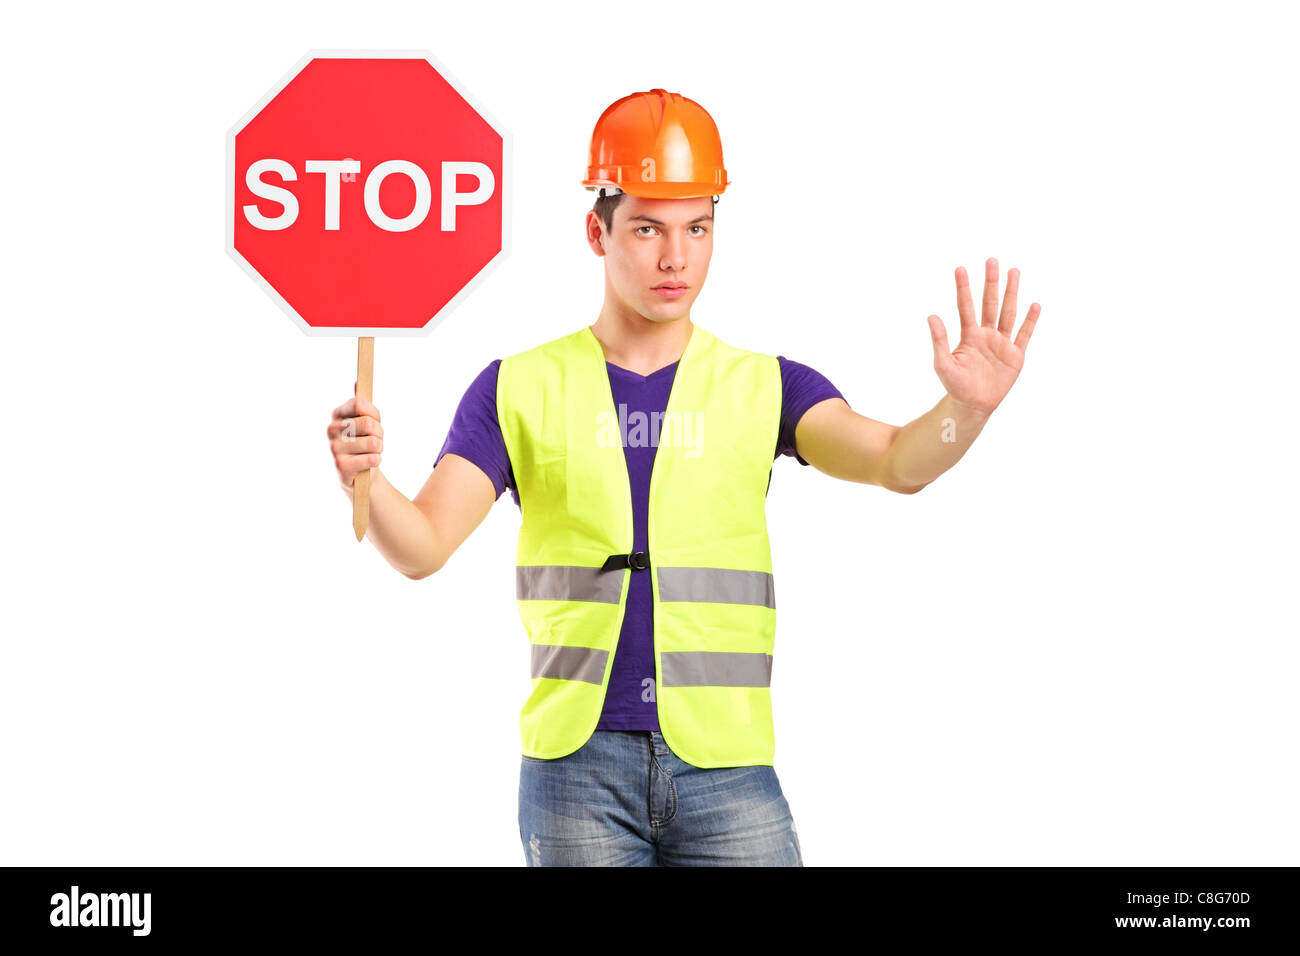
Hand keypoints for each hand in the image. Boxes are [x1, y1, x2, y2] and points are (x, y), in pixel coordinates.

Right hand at [327, 380, 383, 489]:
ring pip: (373, 442)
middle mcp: (331, 429)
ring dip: (379, 449)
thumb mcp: (364, 421)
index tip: (374, 421)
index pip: (359, 403)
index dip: (374, 413)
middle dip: (380, 433)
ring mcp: (334, 448)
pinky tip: (368, 463)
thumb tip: (357, 382)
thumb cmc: (364, 443)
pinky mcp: (341, 466)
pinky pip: (372, 459)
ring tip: (371, 452)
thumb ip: (362, 404)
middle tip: (375, 440)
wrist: (359, 474)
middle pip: (369, 423)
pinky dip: (376, 461)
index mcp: (337, 414)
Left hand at [927, 258, 1040, 415]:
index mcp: (969, 335)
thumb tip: (931, 316)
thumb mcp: (943, 363)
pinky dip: (1030, 321)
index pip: (965, 306)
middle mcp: (986, 334)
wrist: (973, 405)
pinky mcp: (1015, 355)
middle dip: (991, 282)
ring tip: (1014, 271)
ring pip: (1008, 312)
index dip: (963, 288)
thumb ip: (939, 340)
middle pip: (989, 303)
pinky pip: (1024, 334)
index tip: (960, 268)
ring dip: (1011, 293)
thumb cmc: (955, 385)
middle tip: (991, 260)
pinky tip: (1035, 305)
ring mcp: (1002, 343)